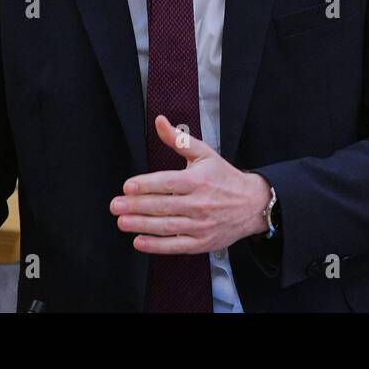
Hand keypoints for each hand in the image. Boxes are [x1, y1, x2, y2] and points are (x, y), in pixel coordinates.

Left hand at [109, 114, 269, 254]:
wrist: (253, 204)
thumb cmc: (225, 177)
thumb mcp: (205, 154)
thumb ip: (179, 139)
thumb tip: (160, 122)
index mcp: (199, 180)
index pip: (168, 183)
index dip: (147, 185)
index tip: (128, 186)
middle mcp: (200, 204)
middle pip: (164, 205)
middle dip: (137, 206)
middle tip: (115, 205)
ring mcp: (201, 225)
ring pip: (167, 226)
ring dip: (142, 225)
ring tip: (122, 221)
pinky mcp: (202, 242)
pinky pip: (176, 246)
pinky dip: (157, 246)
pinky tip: (139, 241)